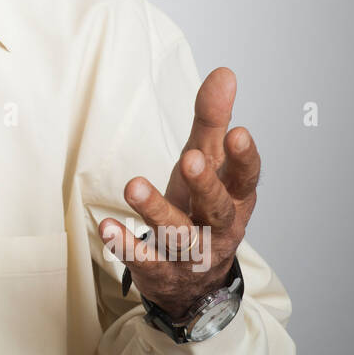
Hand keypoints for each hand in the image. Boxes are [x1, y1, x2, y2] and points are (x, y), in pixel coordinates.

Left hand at [99, 67, 260, 319]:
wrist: (196, 281)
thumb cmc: (201, 206)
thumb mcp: (207, 162)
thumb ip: (212, 121)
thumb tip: (224, 73)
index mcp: (236, 199)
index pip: (247, 179)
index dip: (245, 158)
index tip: (238, 133)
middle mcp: (218, 228)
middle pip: (217, 208)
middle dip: (206, 184)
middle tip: (190, 159)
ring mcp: (191, 254)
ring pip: (179, 235)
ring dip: (156, 211)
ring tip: (133, 185)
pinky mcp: (161, 272)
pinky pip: (144, 260)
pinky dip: (125, 244)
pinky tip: (106, 226)